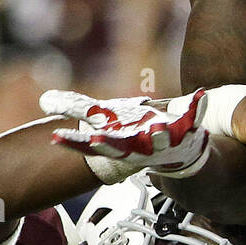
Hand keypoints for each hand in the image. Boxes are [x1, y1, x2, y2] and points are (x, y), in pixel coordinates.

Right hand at [40, 88, 209, 177]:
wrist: (177, 149)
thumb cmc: (135, 130)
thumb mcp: (105, 116)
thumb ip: (76, 107)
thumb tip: (44, 100)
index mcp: (116, 142)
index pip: (90, 144)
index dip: (74, 142)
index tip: (57, 137)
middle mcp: (137, 146)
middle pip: (121, 148)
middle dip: (110, 144)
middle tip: (97, 138)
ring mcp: (163, 141)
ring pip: (160, 142)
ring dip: (158, 136)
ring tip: (157, 129)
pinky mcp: (186, 130)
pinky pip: (192, 118)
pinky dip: (196, 107)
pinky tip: (200, 95)